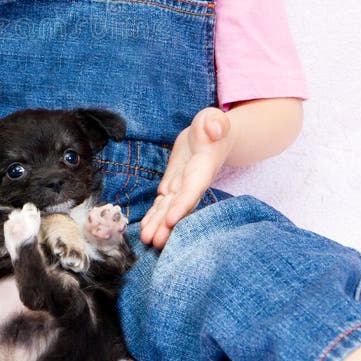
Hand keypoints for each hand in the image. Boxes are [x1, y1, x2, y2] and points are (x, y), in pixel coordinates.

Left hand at [140, 107, 230, 249]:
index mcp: (202, 168)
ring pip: (168, 208)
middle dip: (167, 225)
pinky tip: (145, 228)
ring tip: (146, 240)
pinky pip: (162, 203)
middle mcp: (192, 183)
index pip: (192, 189)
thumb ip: (214, 123)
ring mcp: (181, 186)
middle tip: (155, 242)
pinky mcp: (172, 185)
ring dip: (158, 225)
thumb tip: (215, 127)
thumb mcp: (214, 119)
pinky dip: (154, 215)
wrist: (210, 135)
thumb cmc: (213, 126)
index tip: (171, 220)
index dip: (182, 205)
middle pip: (179, 207)